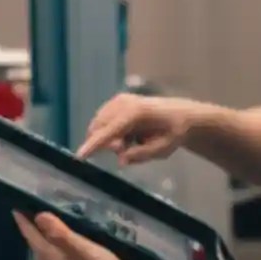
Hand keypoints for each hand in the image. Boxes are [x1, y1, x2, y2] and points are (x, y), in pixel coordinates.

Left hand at [12, 211, 142, 259]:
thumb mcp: (81, 248)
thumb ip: (60, 234)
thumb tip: (39, 216)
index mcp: (48, 256)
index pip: (30, 234)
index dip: (23, 218)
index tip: (16, 202)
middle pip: (35, 240)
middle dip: (31, 223)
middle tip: (30, 203)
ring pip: (45, 246)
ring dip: (44, 232)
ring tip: (46, 215)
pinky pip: (57, 251)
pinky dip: (55, 240)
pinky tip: (64, 234)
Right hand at [77, 93, 195, 165]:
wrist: (181, 115)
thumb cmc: (174, 133)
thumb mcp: (162, 149)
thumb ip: (141, 155)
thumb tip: (121, 160)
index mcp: (136, 113)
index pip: (109, 131)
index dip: (94, 144)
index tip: (80, 156)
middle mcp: (124, 103)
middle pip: (99, 127)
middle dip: (105, 143)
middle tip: (124, 150)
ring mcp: (119, 100)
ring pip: (98, 125)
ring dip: (107, 138)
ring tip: (129, 142)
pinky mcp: (116, 101)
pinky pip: (103, 122)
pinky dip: (109, 132)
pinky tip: (126, 135)